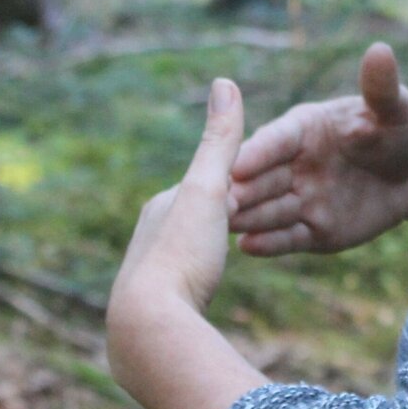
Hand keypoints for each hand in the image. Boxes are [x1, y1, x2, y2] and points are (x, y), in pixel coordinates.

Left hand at [109, 77, 245, 321]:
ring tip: (227, 257)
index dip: (235, 180)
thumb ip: (220, 141)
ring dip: (206, 253)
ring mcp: (150, 273)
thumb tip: (225, 81)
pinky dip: (199, 282)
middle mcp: (148, 235)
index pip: (204, 183)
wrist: (148, 327)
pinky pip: (185, 287)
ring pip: (187, 254)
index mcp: (163, 206)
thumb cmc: (182, 254)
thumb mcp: (208, 190)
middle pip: (194, 218)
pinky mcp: (157, 310)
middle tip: (254, 216)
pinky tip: (203, 295)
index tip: (259, 176)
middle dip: (220, 216)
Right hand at [226, 42, 407, 255]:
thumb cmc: (396, 132)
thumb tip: (380, 49)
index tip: (236, 162)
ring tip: (224, 226)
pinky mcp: (313, 231)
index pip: (277, 139)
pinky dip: (269, 243)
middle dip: (240, 189)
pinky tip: (247, 246)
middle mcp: (293, 165)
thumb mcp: (394, 109)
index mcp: (303, 129)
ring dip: (246, 217)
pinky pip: (288, 237)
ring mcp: (301, 199)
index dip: (259, 151)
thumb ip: (381, 87)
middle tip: (216, 201)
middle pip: (262, 178)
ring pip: (268, 209)